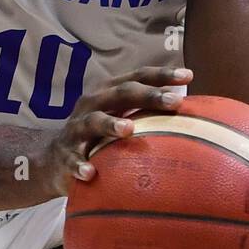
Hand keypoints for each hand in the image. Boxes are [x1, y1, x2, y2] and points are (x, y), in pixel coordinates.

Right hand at [36, 64, 193, 197]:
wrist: (52, 160)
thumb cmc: (98, 138)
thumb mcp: (119, 119)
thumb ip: (147, 114)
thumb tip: (195, 115)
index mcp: (108, 93)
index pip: (137, 77)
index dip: (161, 75)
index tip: (188, 75)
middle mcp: (92, 105)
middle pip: (121, 94)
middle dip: (148, 95)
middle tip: (175, 101)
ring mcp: (77, 129)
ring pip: (94, 122)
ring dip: (111, 124)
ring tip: (129, 130)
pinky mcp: (65, 154)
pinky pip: (73, 160)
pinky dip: (81, 166)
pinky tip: (91, 173)